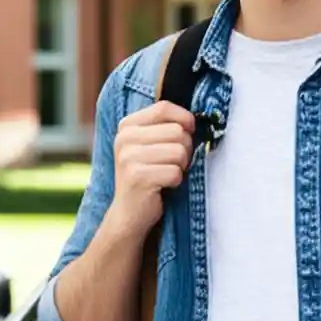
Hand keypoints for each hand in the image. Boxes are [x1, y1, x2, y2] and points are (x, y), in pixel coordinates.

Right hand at [107, 100, 194, 236]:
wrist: (130, 212)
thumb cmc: (149, 175)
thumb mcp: (150, 145)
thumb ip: (166, 127)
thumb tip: (196, 117)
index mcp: (127, 126)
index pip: (164, 107)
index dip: (185, 118)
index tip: (190, 131)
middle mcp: (124, 139)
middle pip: (177, 131)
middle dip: (186, 148)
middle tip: (174, 163)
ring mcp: (128, 158)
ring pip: (179, 151)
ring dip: (181, 166)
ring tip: (167, 174)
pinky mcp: (137, 177)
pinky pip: (175, 172)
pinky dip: (176, 181)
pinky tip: (163, 186)